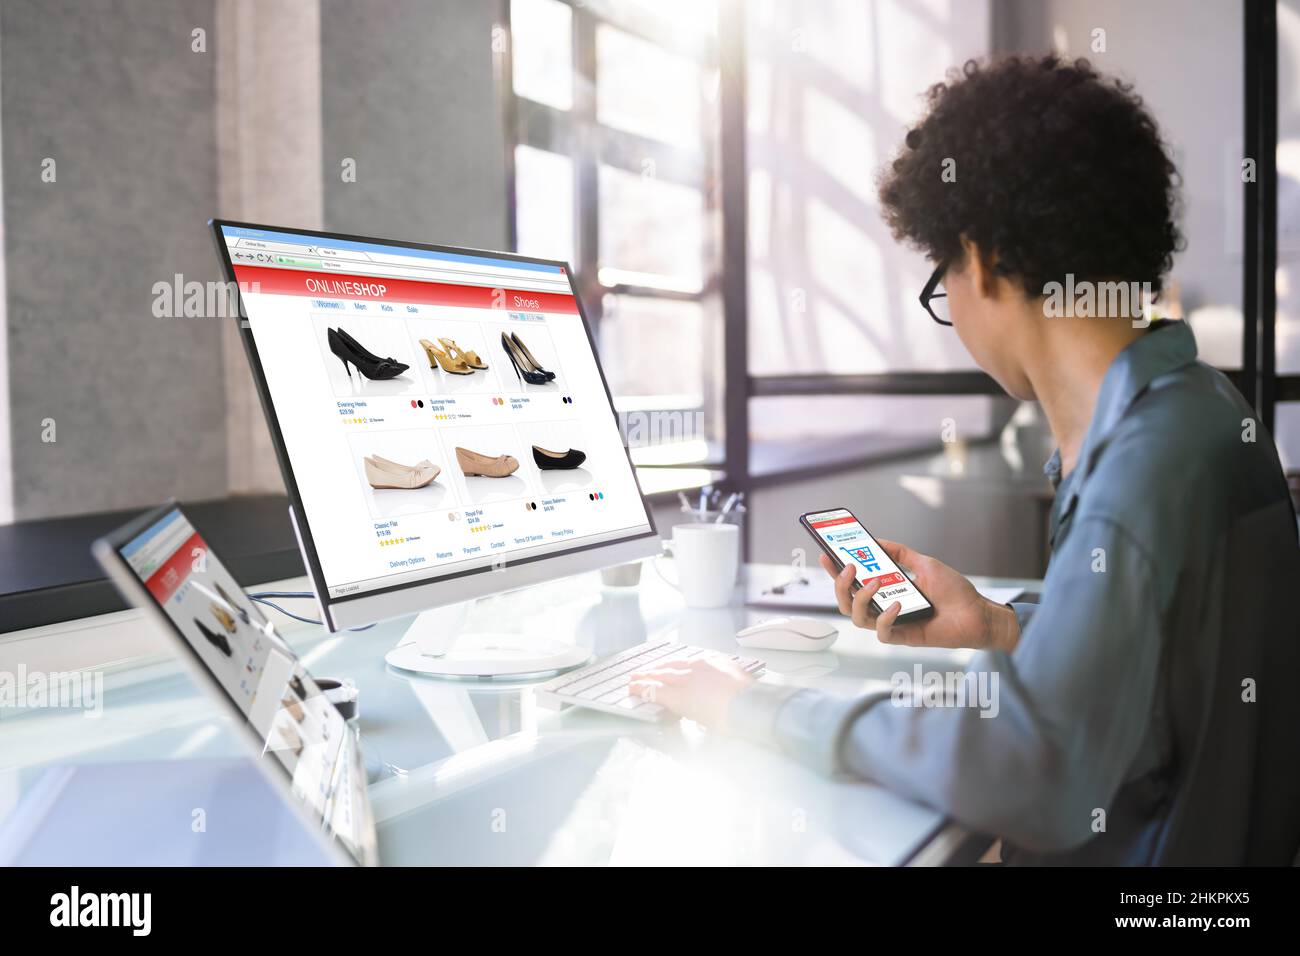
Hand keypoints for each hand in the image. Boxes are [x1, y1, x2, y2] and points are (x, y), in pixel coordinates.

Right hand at [628, 654, 756, 729]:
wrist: (752, 705)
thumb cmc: (729, 720)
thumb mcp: (704, 724)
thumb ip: (690, 713)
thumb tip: (687, 709)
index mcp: (682, 697)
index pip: (655, 691)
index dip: (641, 689)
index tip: (631, 688)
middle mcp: (688, 678)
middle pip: (661, 674)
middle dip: (646, 675)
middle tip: (635, 675)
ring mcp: (702, 666)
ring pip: (676, 663)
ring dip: (662, 665)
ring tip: (654, 667)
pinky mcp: (716, 660)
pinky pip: (694, 658)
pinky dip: (683, 661)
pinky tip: (681, 661)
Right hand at [821, 540, 1018, 651]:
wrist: (978, 613)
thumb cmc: (954, 592)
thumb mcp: (924, 563)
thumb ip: (899, 553)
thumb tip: (876, 540)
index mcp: (885, 591)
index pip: (852, 583)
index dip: (834, 571)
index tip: (825, 554)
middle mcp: (883, 607)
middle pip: (845, 602)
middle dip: (839, 584)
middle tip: (848, 567)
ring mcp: (892, 623)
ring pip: (857, 617)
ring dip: (860, 598)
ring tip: (875, 582)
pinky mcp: (903, 637)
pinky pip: (882, 632)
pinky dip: (885, 617)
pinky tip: (897, 604)